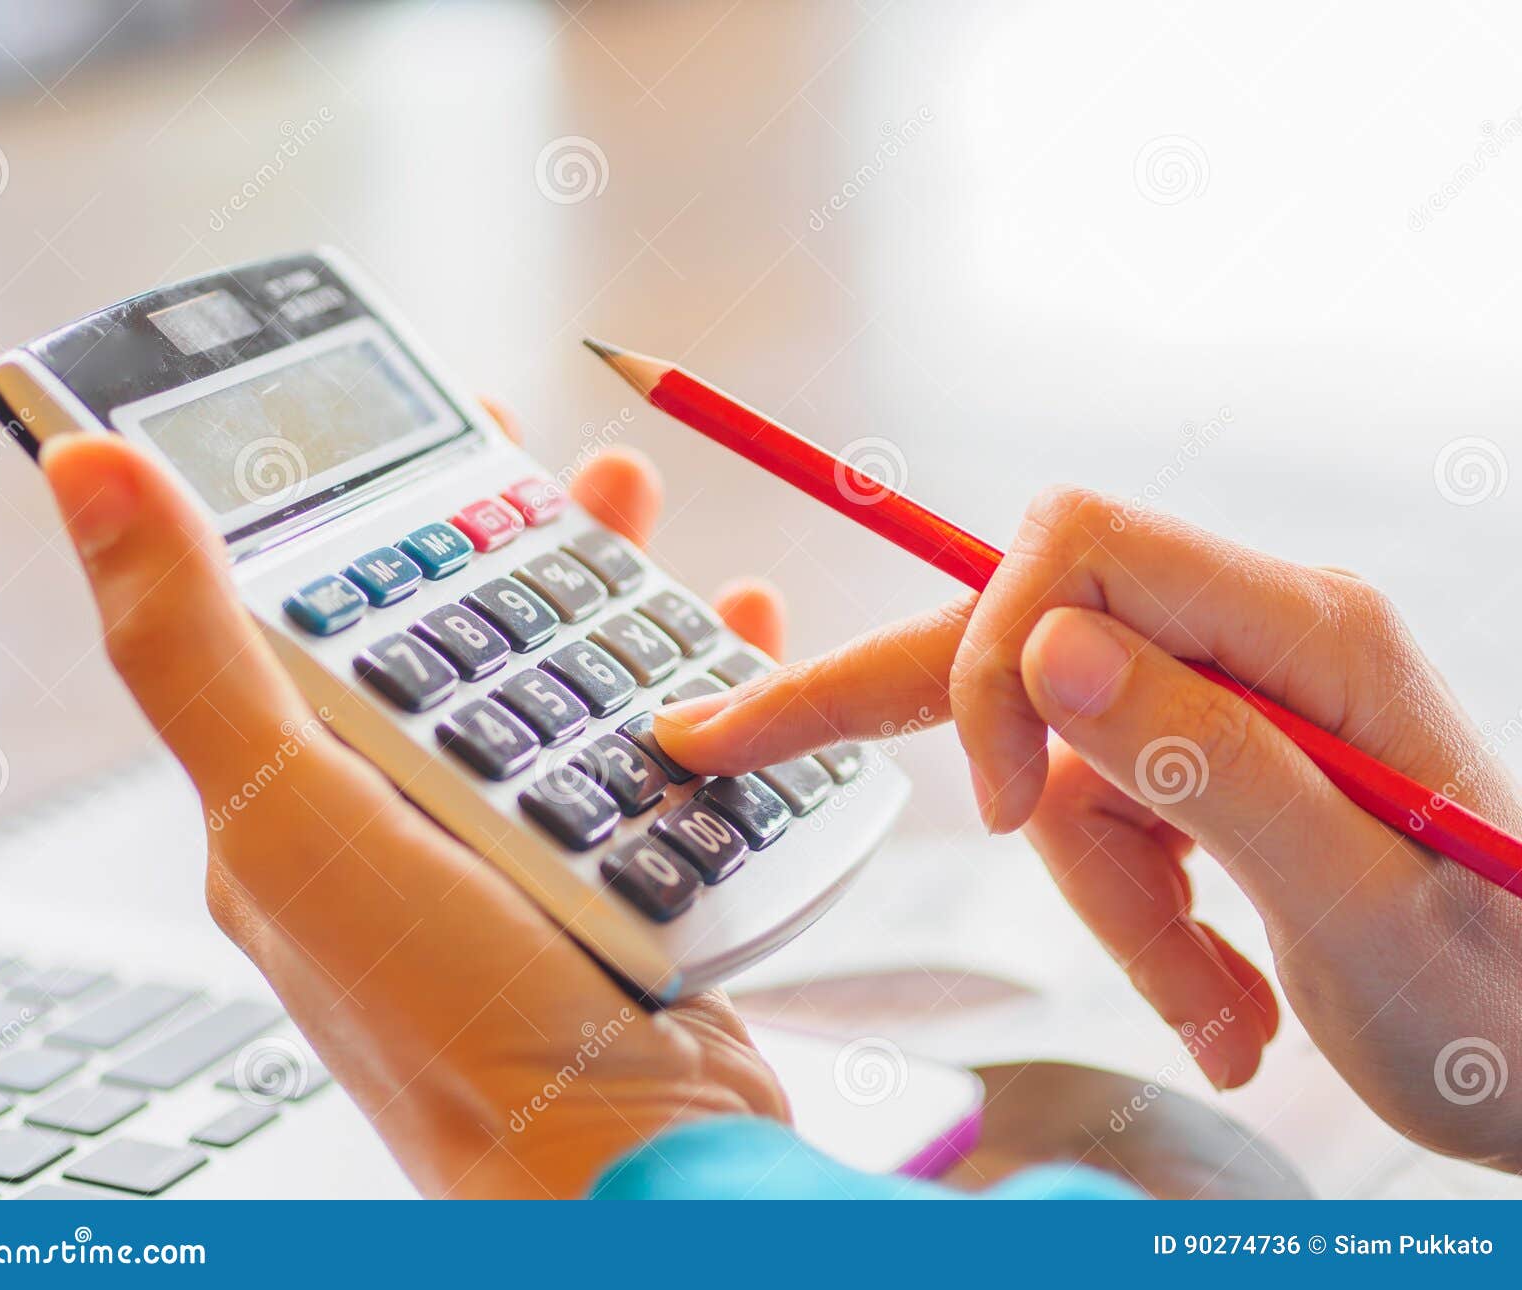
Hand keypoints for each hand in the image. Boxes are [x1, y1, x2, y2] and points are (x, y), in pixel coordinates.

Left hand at [39, 401, 788, 1198]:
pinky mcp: (618, 884)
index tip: (430, 420)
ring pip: (568, 683)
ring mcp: (519, 855)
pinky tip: (741, 641)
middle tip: (571, 460)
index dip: (370, 505)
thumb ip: (197, 646)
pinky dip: (700, 685)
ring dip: (614, 594)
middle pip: (461, 637)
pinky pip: (657, 753)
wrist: (622, 1169)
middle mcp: (406, 822)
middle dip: (518, 536)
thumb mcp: (298, 812)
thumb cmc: (453, 1018)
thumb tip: (85, 473)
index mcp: (305, 795)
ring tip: (657, 524)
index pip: (322, 610)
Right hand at [655, 486, 1521, 1169]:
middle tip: (723, 738)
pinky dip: (1135, 921)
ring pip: (1060, 763)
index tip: (1002, 808)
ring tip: (1215, 1014)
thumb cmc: (1506, 988)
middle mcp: (1249, 638)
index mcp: (1302, 631)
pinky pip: (1099, 820)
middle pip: (1016, 628)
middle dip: (900, 711)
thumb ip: (1208, 763)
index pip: (1074, 548)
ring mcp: (1223, 700)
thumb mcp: (1364, 904)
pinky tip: (1223, 1001)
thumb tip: (1042, 648)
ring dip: (1111, 906)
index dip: (992, 653)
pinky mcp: (1205, 764)